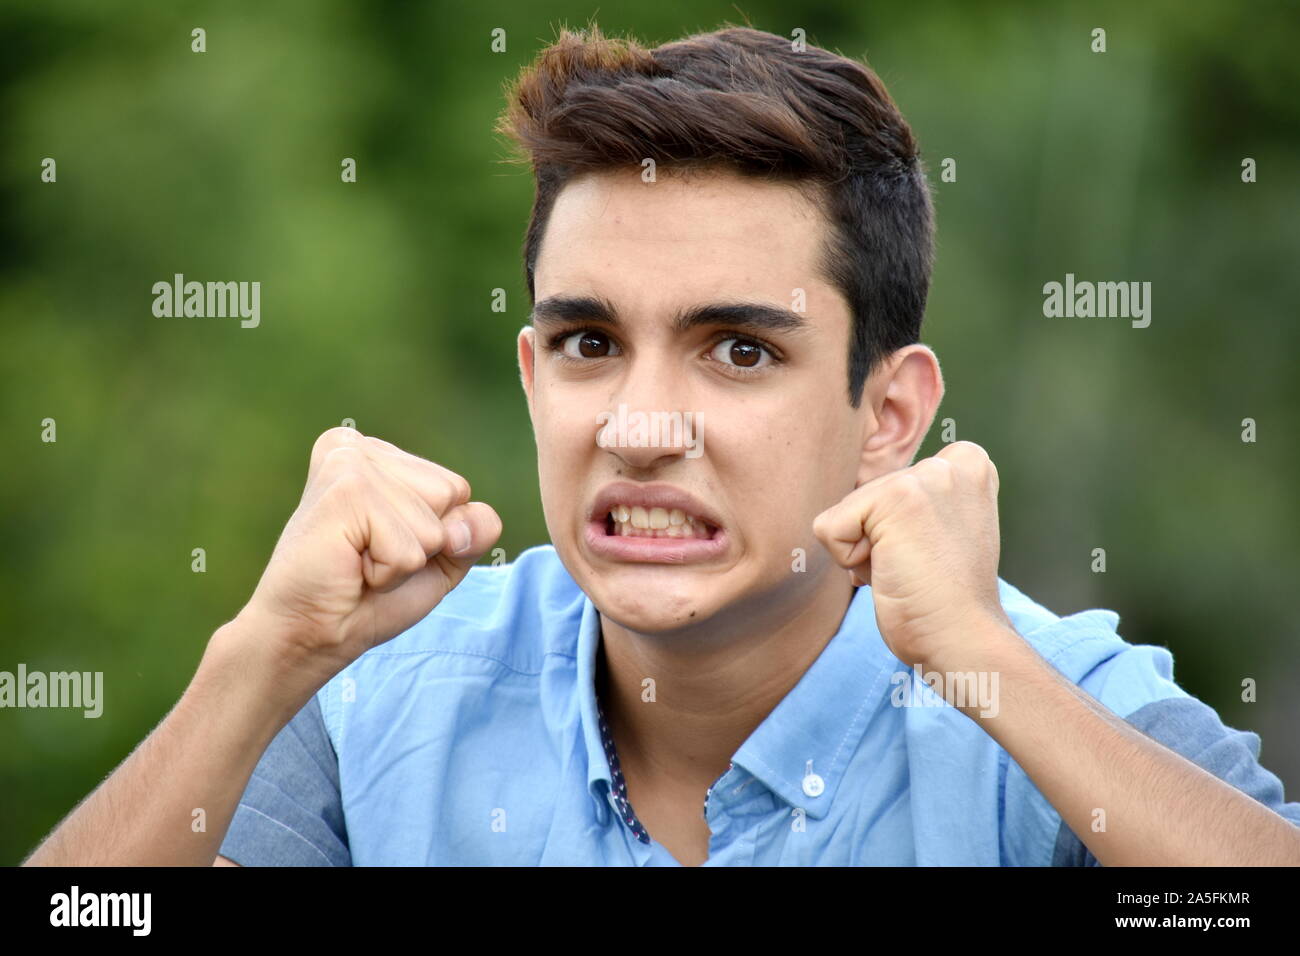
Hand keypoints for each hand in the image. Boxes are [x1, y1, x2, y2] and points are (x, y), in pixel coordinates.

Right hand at [233, 427, 501, 673]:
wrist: (309, 635)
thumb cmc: (366, 597)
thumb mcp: (439, 559)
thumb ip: (474, 530)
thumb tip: (474, 518)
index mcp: (378, 454)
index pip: (456, 489)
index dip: (436, 535)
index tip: (382, 547)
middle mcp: (359, 446)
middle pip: (452, 494)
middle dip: (422, 544)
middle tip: (368, 558)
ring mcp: (349, 463)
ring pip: (434, 523)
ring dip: (404, 561)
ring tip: (357, 563)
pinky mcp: (345, 491)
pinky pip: (411, 548)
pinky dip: (389, 573)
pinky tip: (350, 566)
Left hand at [812, 440, 1011, 670]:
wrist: (962, 639)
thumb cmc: (945, 600)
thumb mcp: (940, 531)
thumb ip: (913, 504)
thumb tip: (857, 506)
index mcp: (967, 466)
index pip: (890, 485)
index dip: (896, 529)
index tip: (934, 554)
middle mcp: (952, 462)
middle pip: (866, 497)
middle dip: (879, 539)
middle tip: (920, 568)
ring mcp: (926, 477)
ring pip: (847, 513)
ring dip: (865, 552)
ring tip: (909, 571)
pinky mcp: (895, 498)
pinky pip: (829, 527)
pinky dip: (848, 562)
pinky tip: (892, 573)